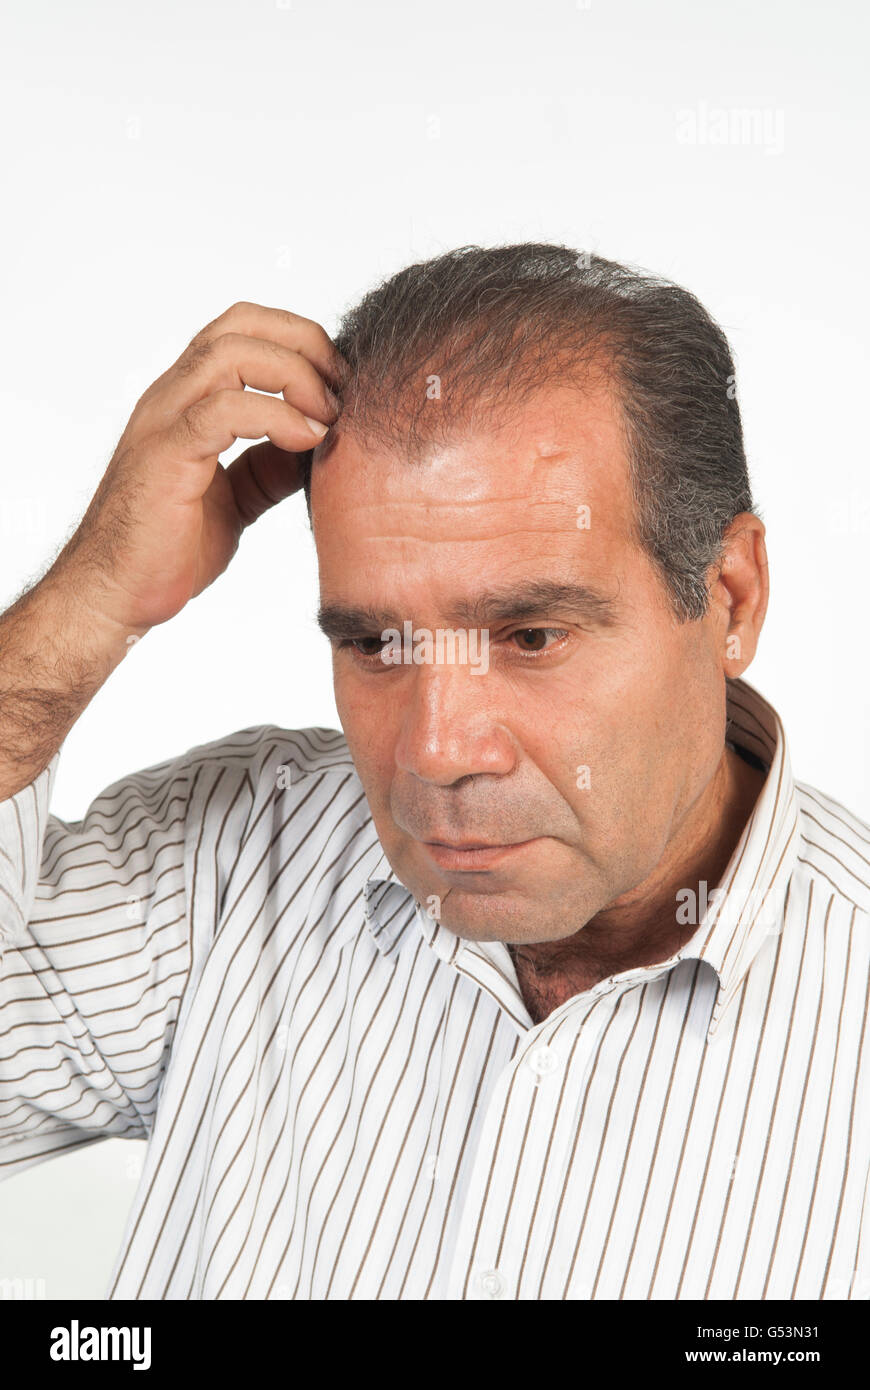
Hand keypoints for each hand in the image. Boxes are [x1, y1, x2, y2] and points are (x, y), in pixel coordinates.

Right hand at [57, 301, 346, 632]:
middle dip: (304, 344)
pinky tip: (305, 442)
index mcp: (188, 400)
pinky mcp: (165, 454)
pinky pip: (223, 409)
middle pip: (240, 325)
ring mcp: (164, 421)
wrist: (116, 595)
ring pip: (229, 353)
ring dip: (294, 375)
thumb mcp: (237, 499)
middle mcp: (172, 397)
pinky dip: (276, 416)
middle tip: (343, 390)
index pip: (243, 330)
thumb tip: (318, 443)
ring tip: (327, 417)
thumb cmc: (167, 549)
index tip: (341, 384)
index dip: (300, 342)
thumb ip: (269, 467)